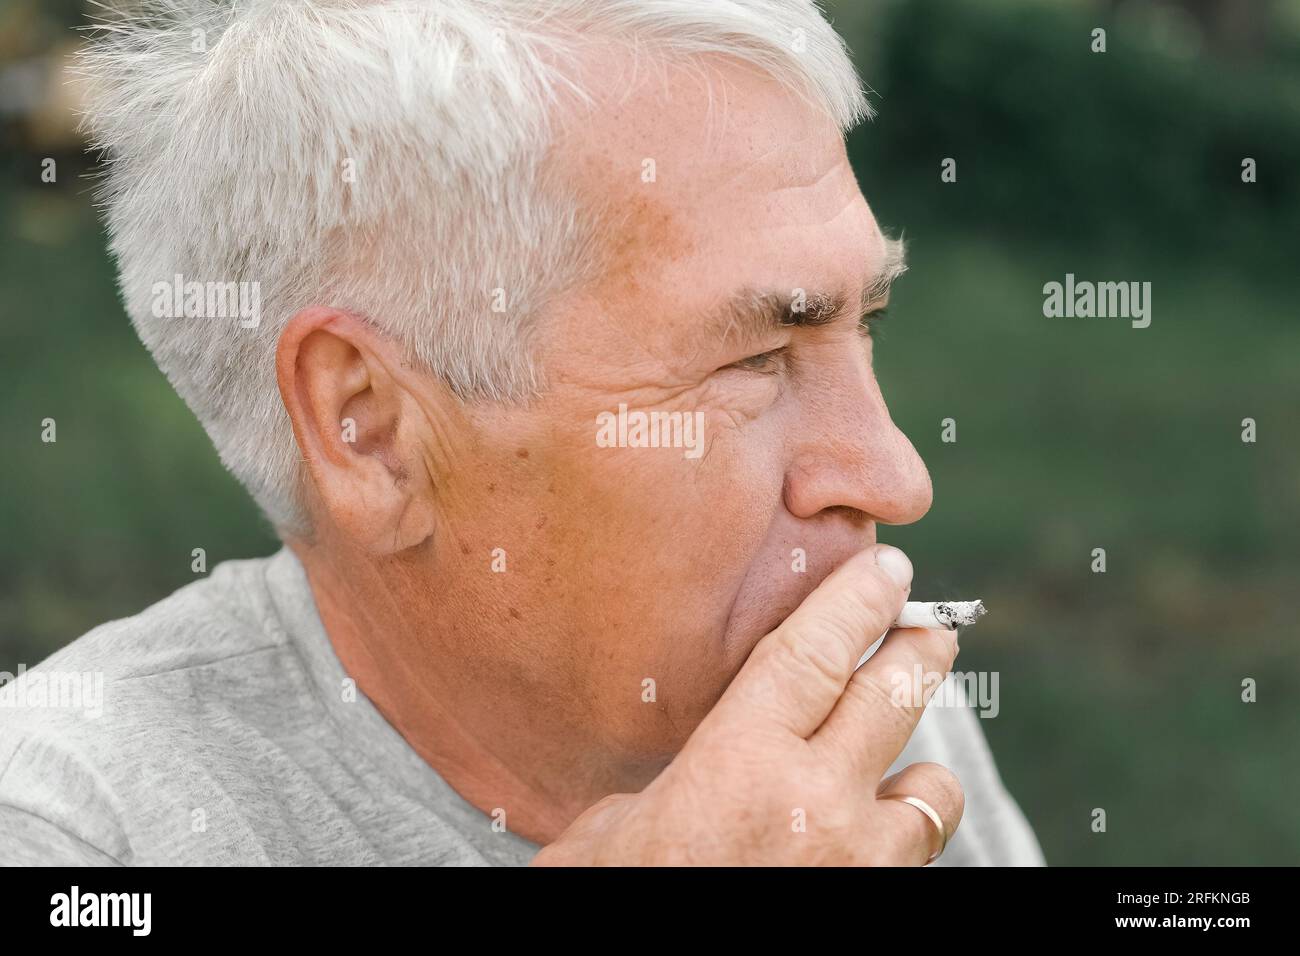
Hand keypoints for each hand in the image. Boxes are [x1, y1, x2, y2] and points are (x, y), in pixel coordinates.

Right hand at [531, 544, 964, 864]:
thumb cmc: (620, 894)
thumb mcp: (614, 827)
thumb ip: (672, 785)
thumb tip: (689, 780)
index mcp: (737, 763)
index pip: (813, 652)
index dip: (857, 599)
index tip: (887, 570)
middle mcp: (811, 804)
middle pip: (892, 696)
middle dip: (918, 649)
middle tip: (932, 624)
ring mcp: (857, 863)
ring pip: (931, 787)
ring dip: (923, 764)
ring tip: (908, 758)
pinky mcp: (877, 901)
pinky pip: (919, 852)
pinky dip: (911, 831)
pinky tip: (887, 828)